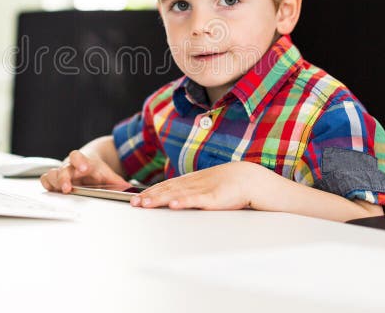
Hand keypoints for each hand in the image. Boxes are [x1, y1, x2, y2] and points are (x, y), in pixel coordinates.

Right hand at [40, 150, 129, 193]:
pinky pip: (46, 180)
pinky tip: (52, 193)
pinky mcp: (55, 181)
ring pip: (52, 174)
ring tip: (60, 192)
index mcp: (85, 163)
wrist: (87, 162)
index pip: (78, 157)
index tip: (84, 168)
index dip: (80, 161)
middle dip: (64, 178)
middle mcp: (71, 167)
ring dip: (54, 183)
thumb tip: (132, 192)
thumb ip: (118, 183)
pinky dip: (47, 186)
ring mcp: (62, 173)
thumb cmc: (97, 170)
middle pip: (63, 168)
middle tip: (68, 187)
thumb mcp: (109, 175)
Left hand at [131, 161, 262, 209]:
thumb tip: (176, 201)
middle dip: (149, 196)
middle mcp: (194, 183)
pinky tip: (174, 204)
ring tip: (146, 203)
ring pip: (178, 194)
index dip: (150, 192)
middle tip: (134, 203)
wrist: (251, 179)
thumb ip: (192, 193)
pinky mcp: (215, 197)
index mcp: (192, 181)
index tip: (136, 199)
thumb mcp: (207, 187)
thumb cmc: (230, 185)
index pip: (166, 186)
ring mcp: (204, 189)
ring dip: (160, 199)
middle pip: (168, 189)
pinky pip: (197, 200)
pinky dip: (184, 201)